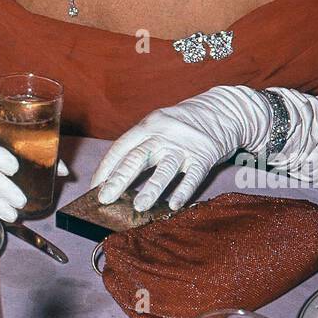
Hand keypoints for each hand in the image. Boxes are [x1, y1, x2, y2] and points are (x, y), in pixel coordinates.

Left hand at [92, 103, 239, 212]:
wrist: (222, 110)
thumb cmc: (182, 123)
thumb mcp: (158, 124)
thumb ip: (141, 145)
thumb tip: (116, 177)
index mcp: (148, 125)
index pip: (121, 147)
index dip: (106, 168)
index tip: (94, 187)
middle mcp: (163, 134)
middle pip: (138, 157)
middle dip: (119, 179)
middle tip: (105, 199)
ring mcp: (184, 145)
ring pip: (165, 168)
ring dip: (151, 189)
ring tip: (139, 207)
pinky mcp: (204, 155)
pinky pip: (193, 175)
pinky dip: (183, 191)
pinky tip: (173, 205)